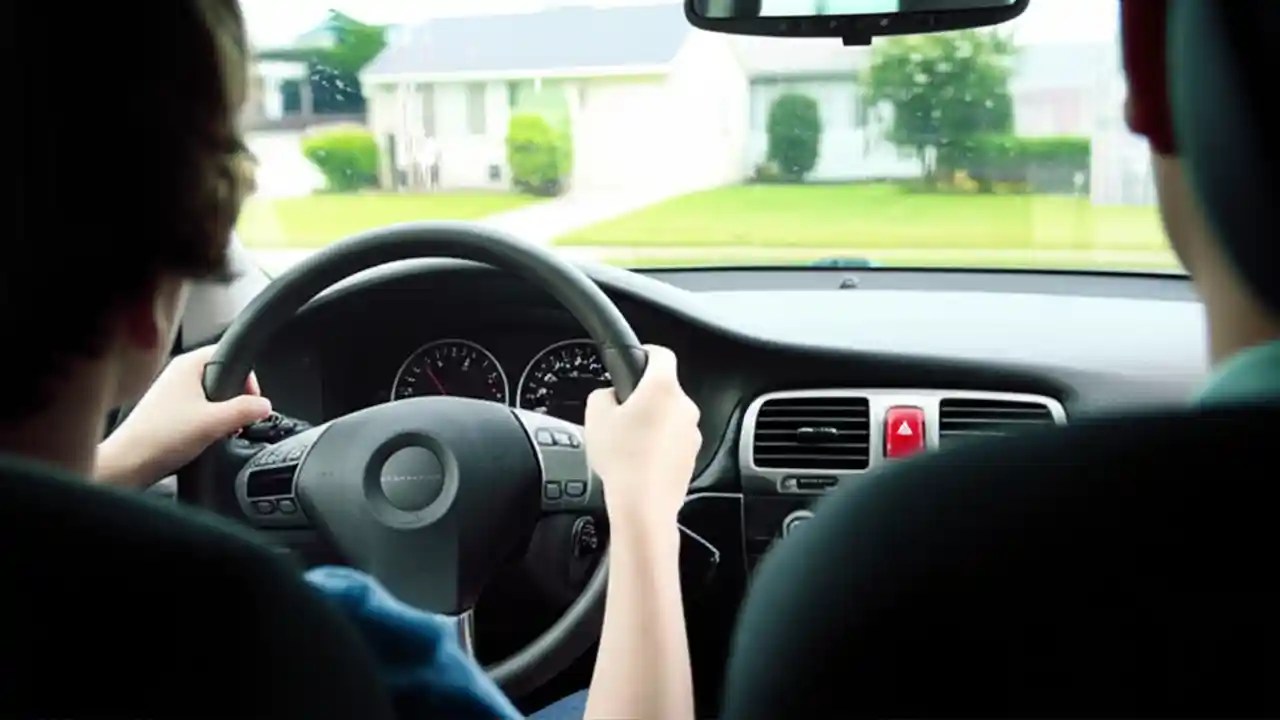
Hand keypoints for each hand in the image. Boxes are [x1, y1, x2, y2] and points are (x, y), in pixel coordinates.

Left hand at [96, 346, 271, 488]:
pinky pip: (200, 411)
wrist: (129, 464)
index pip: (230, 355)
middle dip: (237, 400)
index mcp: (188, 365)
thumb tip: (265, 406)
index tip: (252, 402)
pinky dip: (209, 423)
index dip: (248, 379)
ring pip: (212, 397)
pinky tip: (207, 439)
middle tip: (238, 421)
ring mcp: (172, 394)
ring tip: (221, 433)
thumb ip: (247, 410)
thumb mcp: (216, 422)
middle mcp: (178, 374)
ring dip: (223, 415)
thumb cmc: (162, 437)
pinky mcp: (168, 413)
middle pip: (223, 378)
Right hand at [584, 345, 700, 529]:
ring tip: (627, 441)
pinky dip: (660, 445)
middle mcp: (684, 406)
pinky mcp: (691, 455)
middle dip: (644, 397)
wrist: (643, 504)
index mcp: (663, 387)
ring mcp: (691, 432)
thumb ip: (603, 395)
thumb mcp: (595, 415)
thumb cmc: (622, 458)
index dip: (645, 353)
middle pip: (664, 389)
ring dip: (653, 422)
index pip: (661, 353)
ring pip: (669, 416)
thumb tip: (610, 397)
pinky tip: (639, 459)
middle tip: (620, 412)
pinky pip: (673, 440)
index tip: (636, 359)